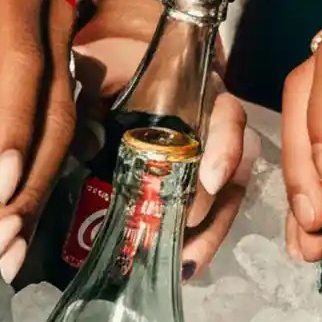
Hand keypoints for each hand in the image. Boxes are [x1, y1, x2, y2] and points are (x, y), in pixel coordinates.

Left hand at [0, 0, 75, 284]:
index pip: (22, 64)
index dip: (13, 127)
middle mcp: (47, 13)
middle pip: (55, 109)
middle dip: (29, 185)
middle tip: (1, 245)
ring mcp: (60, 36)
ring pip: (66, 123)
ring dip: (39, 189)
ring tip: (10, 248)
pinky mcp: (57, 58)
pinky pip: (60, 119)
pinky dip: (41, 169)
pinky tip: (18, 213)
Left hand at [73, 0, 257, 278]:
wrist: (121, 57)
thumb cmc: (116, 58)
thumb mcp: (103, 62)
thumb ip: (93, 86)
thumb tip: (90, 140)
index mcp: (199, 91)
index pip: (227, 116)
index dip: (225, 148)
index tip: (210, 180)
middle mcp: (212, 127)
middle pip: (231, 172)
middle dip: (211, 209)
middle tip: (180, 231)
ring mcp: (206, 158)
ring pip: (223, 200)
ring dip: (207, 234)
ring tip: (183, 263)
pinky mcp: (193, 183)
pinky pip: (207, 213)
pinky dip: (196, 239)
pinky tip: (179, 264)